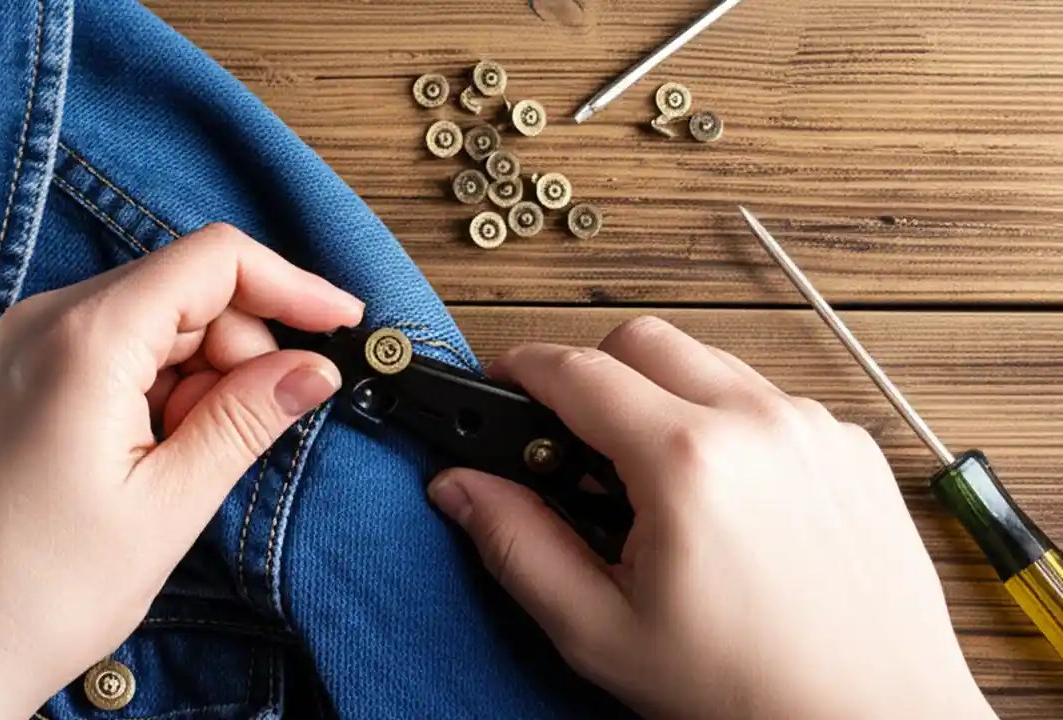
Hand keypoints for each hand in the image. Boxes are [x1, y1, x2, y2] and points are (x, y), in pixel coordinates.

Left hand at [0, 225, 363, 719]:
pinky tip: (161, 456)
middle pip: (187, 291)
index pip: (214, 261)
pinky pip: (120, 355)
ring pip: (157, 324)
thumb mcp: (170, 505)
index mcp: (84, 339)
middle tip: (260, 428)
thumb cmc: (37, 592)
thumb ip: (248, 419)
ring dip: (203, 377)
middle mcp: (46, 324)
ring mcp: (28, 350)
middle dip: (244, 348)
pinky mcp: (25, 382)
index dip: (291, 284)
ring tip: (192, 464)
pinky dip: (163, 391)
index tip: (341, 322)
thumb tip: (313, 368)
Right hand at [428, 317, 995, 719]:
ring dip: (663, 393)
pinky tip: (724, 493)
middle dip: (592, 371)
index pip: (576, 369)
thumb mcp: (600, 631)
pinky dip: (728, 421)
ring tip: (653, 477)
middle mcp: (758, 423)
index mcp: (687, 462)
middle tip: (573, 438)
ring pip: (709, 361)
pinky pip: (768, 399)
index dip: (521, 368)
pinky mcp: (852, 448)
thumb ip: (515, 545)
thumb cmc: (749, 693)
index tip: (502, 383)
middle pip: (643, 339)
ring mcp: (815, 428)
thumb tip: (460, 487)